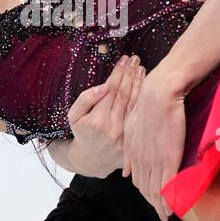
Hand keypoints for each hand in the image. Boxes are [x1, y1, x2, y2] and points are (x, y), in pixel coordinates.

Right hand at [65, 55, 143, 177]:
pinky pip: (139, 115)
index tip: (124, 60)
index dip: (118, 73)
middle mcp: (114, 128)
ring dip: (139, 84)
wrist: (90, 161)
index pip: (112, 90)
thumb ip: (86, 99)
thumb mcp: (74, 116)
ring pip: (134, 104)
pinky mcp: (134, 139)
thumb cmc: (81, 133)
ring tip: (141, 68)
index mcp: (98, 120)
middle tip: (135, 59)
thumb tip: (103, 87)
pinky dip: (143, 99)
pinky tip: (146, 87)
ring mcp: (126, 135)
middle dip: (130, 74)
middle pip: (125, 94)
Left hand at [122, 67, 186, 219]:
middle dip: (153, 203)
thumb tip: (125, 172)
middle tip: (161, 214)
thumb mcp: (131, 128)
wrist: (158, 94)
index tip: (151, 199)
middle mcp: (141, 160)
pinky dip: (170, 198)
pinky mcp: (169, 158)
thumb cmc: (147, 105)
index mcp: (133, 153)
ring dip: (162, 205)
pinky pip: (168, 184)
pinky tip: (173, 207)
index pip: (138, 179)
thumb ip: (129, 152)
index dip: (144, 191)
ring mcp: (155, 160)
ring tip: (167, 215)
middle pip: (146, 189)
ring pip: (156, 190)